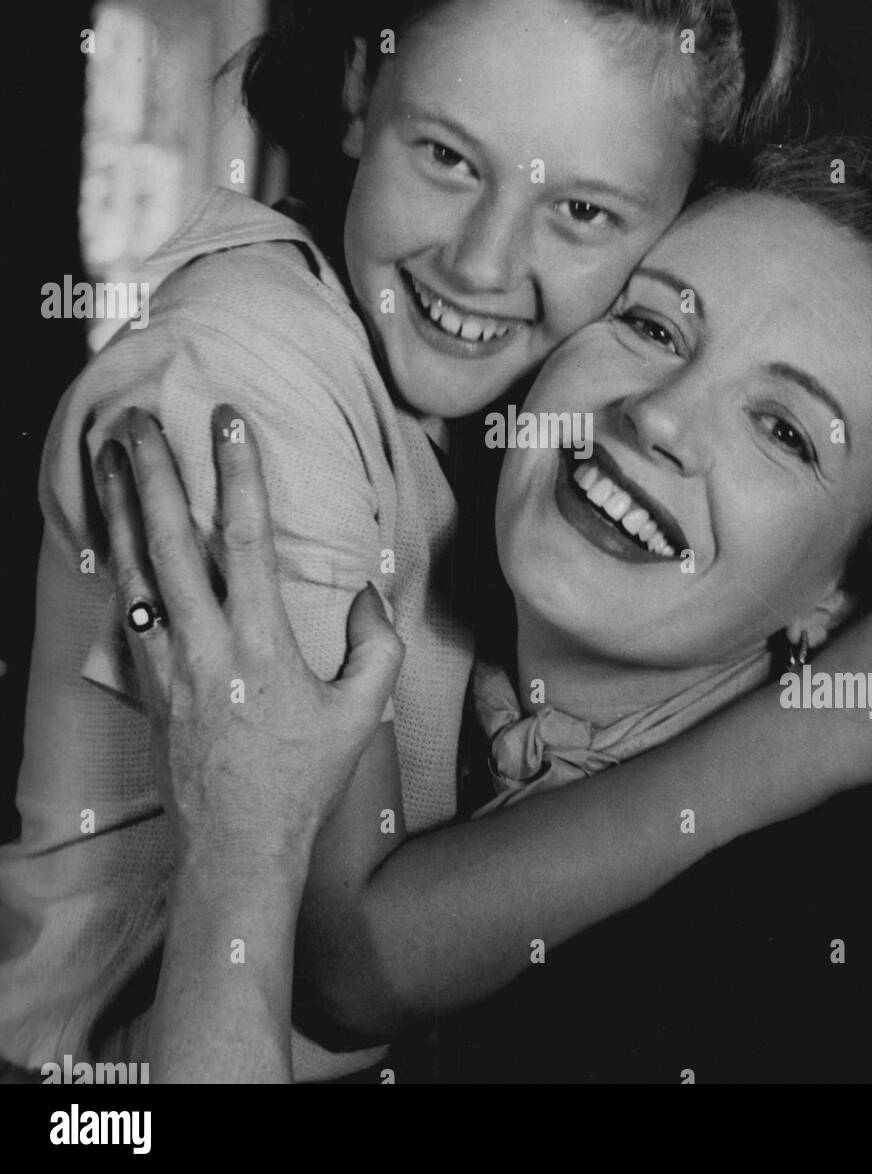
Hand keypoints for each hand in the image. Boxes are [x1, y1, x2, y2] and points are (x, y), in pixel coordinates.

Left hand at [94, 403, 403, 865]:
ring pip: (133, 570)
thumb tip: (364, 595)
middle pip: (171, 542)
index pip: (247, 540)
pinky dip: (113, 563)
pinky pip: (123, 610)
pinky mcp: (145, 683)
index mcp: (260, 643)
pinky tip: (107, 535)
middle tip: (137, 421)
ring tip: (105, 457)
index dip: (239, 474)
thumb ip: (374, 646)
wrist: (235, 844)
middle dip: (154, 475)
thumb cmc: (301, 778)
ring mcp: (165, 663)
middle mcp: (204, 643)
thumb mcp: (360, 714)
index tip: (229, 422)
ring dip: (119, 508)